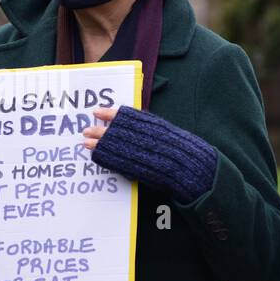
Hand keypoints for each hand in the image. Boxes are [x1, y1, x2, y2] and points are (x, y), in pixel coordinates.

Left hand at [83, 105, 217, 203]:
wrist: (194, 169)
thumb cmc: (181, 150)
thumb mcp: (164, 132)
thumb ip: (148, 128)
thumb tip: (128, 122)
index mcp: (154, 126)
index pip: (129, 117)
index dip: (111, 114)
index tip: (97, 111)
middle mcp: (148, 137)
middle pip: (118, 131)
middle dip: (101, 131)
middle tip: (85, 129)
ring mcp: (144, 153)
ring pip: (115, 146)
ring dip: (99, 144)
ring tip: (85, 142)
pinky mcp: (141, 169)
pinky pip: (119, 163)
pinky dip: (107, 159)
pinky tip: (96, 156)